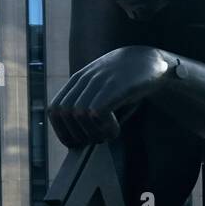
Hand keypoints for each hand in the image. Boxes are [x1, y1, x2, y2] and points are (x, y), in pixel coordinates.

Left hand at [49, 46, 173, 147]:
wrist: (150, 62)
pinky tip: (116, 129)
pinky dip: (106, 128)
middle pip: (63, 114)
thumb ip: (86, 107)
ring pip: (79, 115)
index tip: (76, 143)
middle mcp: (84, 79)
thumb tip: (77, 139)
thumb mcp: (100, 91)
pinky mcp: (114, 86)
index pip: (54, 109)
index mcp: (77, 81)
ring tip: (108, 134)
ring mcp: (99, 81)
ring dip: (93, 132)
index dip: (62, 131)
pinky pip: (98, 113)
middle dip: (77, 134)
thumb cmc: (125, 84)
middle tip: (96, 140)